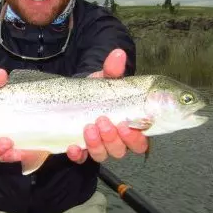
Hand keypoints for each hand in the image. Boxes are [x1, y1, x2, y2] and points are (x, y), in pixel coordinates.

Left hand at [67, 49, 148, 163]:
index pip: (141, 141)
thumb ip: (112, 70)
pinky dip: (77, 154)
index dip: (136, 138)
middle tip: (102, 121)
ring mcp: (98, 146)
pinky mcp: (80, 149)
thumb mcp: (104, 80)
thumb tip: (118, 53)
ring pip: (103, 155)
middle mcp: (116, 139)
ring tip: (89, 126)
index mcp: (129, 125)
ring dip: (97, 144)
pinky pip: (81, 158)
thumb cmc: (96, 92)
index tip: (126, 124)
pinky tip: (73, 146)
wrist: (71, 98)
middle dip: (113, 138)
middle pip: (122, 151)